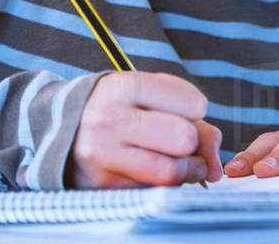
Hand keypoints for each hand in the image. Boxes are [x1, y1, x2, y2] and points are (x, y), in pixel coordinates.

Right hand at [66, 71, 223, 187]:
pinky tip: (151, 172)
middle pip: (184, 139)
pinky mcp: (101, 186)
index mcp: (124, 87)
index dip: (195, 110)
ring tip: (176, 163)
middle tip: (182, 143)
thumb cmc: (119, 110)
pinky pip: (153, 191)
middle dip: (191, 144)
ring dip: (184, 171)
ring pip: (171, 172)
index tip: (179, 111)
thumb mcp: (148, 97)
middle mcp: (109, 120)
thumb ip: (194, 120)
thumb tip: (216, 167)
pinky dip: (163, 185)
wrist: (61, 131)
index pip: (194, 104)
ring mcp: (102, 155)